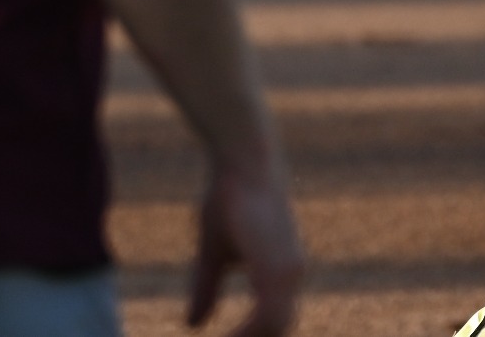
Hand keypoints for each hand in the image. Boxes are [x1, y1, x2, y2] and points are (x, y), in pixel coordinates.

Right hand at [188, 161, 306, 335]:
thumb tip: (193, 325)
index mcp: (281, 272)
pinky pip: (268, 315)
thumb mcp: (212, 253)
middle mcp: (291, 274)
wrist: (242, 163)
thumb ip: (207, 288)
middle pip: (278, 330)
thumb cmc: (229, 200)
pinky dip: (247, 332)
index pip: (274, 322)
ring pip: (276, 327)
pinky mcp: (277, 265)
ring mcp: (288, 270)